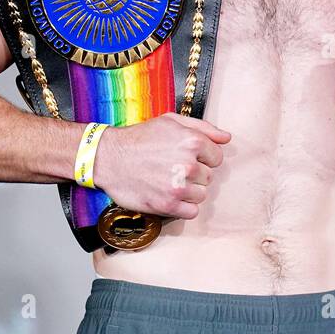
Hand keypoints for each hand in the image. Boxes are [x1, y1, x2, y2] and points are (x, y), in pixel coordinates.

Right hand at [91, 113, 230, 219]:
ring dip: (189, 191)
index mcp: (193, 142)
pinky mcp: (167, 205)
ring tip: (169, 182)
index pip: (217, 157)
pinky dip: (183, 207)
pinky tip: (170, 196)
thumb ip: (203, 128)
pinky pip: (192, 212)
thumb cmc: (140, 138)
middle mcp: (188, 164)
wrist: (108, 157)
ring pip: (201, 195)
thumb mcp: (171, 121)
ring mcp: (178, 186)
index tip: (187, 158)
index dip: (203, 158)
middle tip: (173, 168)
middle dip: (195, 174)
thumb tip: (226, 138)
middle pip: (209, 177)